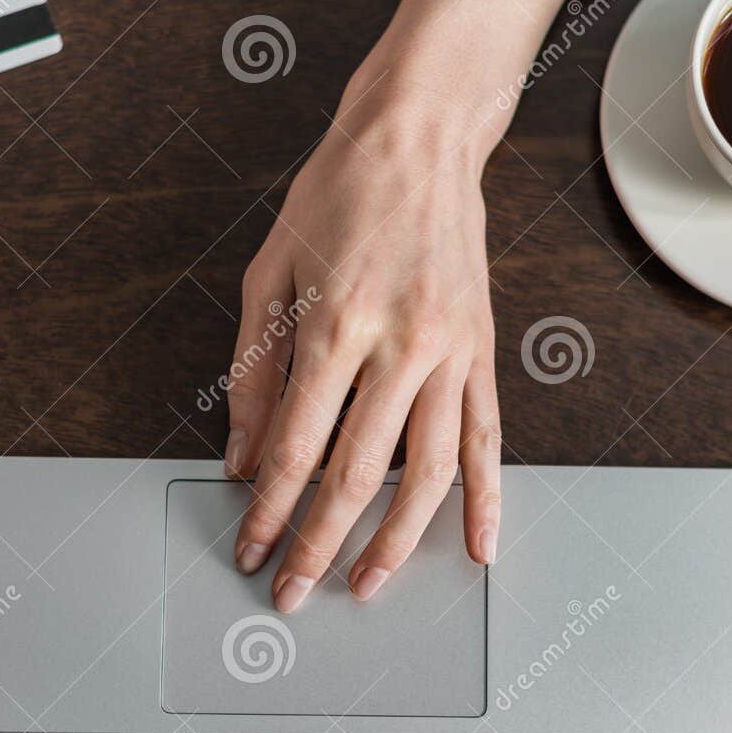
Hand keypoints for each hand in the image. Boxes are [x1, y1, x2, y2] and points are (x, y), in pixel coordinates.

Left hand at [224, 105, 501, 612]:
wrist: (417, 140)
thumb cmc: (336, 198)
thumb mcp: (269, 275)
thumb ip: (256, 374)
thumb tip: (244, 459)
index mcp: (337, 325)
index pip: (298, 448)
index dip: (271, 511)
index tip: (252, 549)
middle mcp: (400, 347)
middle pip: (358, 475)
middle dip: (319, 545)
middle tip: (294, 592)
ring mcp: (450, 354)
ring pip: (428, 473)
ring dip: (396, 541)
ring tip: (369, 584)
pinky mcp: (481, 353)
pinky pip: (487, 440)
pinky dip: (485, 500)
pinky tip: (477, 546)